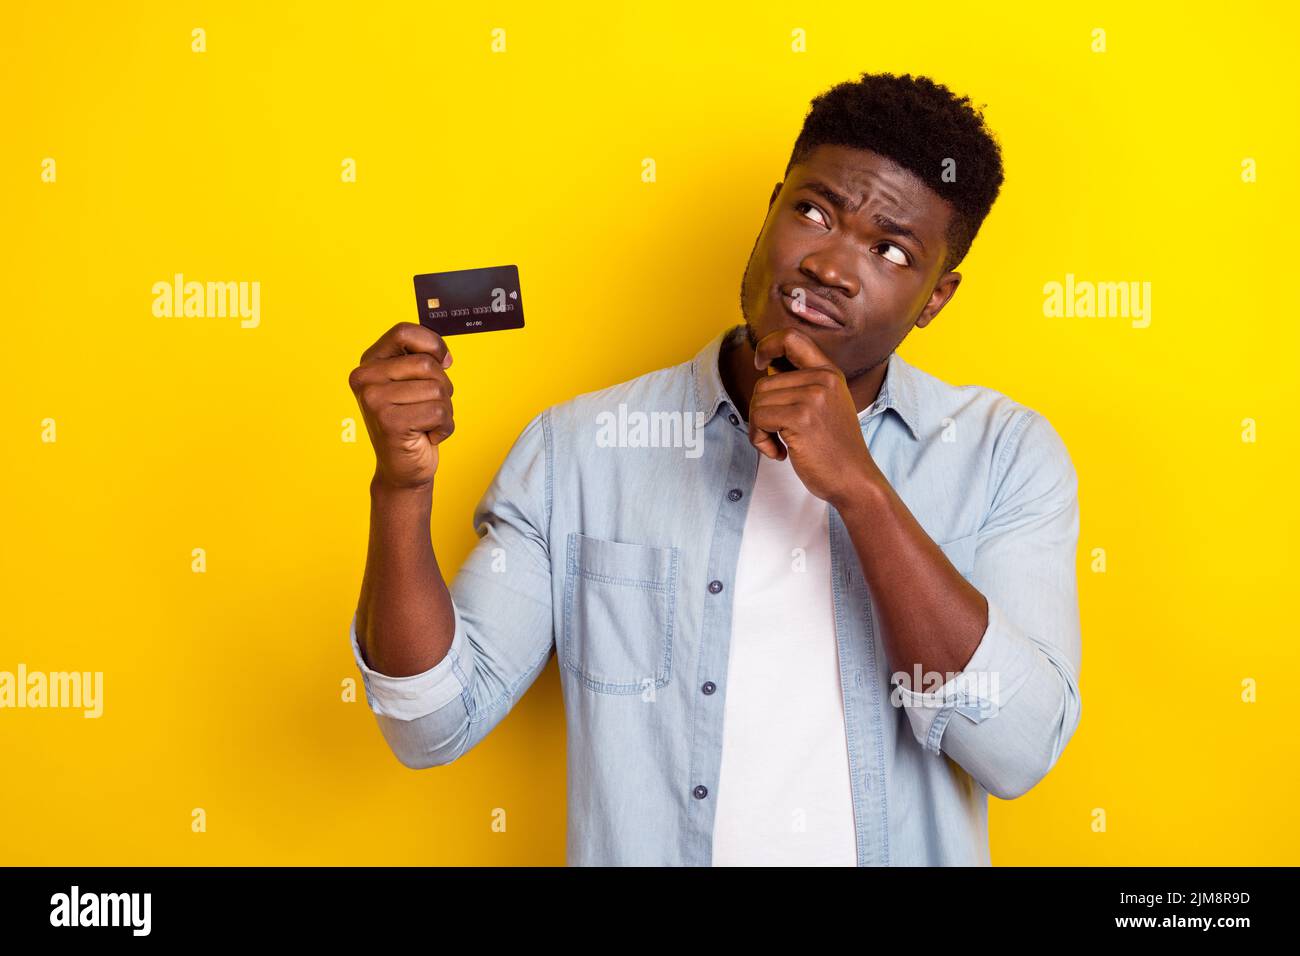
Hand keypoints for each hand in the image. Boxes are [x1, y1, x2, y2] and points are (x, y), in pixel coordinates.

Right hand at [349, 322, 454, 491]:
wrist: (402, 469)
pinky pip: (438, 412)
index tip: (443, 362)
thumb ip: (422, 360)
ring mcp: (374, 400)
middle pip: (427, 364)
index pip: (404, 331)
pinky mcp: (389, 422)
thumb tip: (443, 356)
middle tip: (428, 408)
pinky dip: (444, 427)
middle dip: (442, 387)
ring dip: (445, 411)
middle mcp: (365, 378)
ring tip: (427, 423)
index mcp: (369, 363)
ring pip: (437, 389)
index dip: (432, 343)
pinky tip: (428, 436)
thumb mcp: (413, 384)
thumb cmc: (413, 423)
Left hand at [749, 327, 876, 505]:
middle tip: (777, 435)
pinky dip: (760, 440)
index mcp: (829, 373)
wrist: (855, 479)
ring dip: (759, 429)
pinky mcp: (801, 418)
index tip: (760, 364)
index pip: (792, 337)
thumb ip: (803, 384)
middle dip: (760, 412)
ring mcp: (813, 397)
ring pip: (757, 402)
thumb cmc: (835, 449)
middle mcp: (823, 379)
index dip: (768, 345)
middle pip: (763, 383)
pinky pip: (758, 419)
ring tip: (781, 445)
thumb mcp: (826, 405)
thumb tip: (768, 368)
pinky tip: (780, 453)